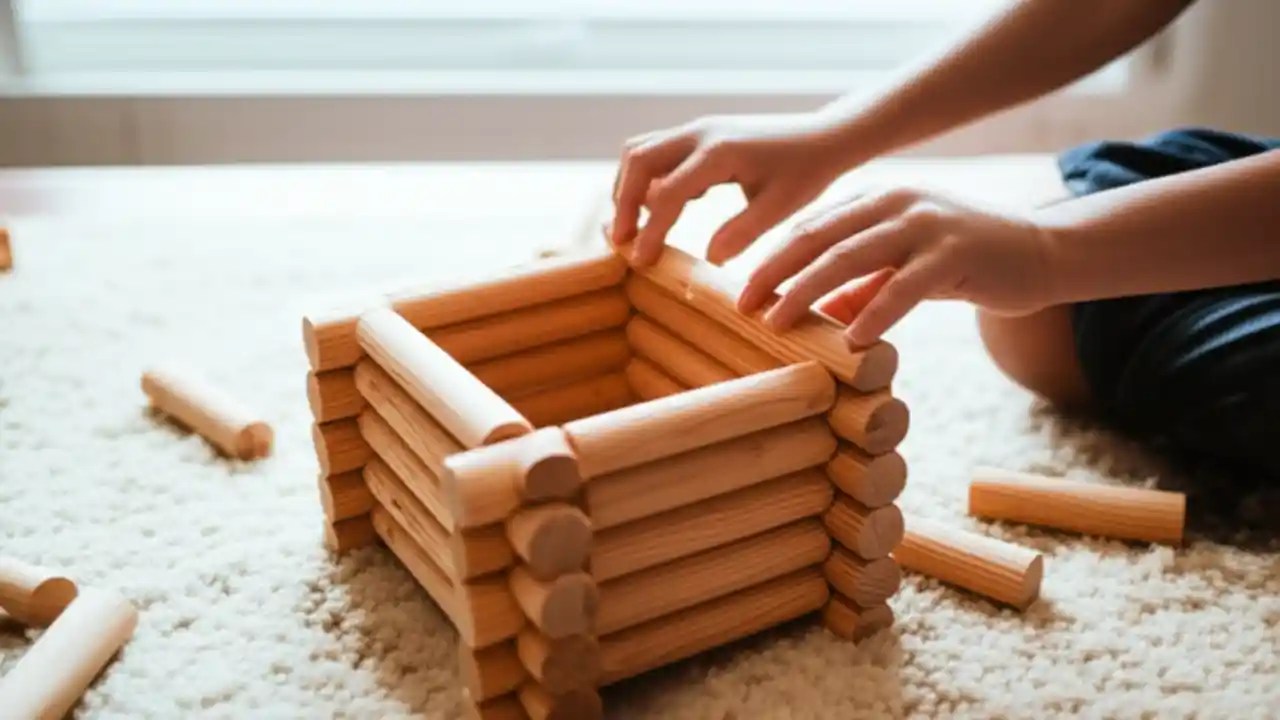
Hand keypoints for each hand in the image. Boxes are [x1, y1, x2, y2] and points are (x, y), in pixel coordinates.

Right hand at [610, 113, 857, 267]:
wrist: (822, 137)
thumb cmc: (806, 172)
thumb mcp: (781, 208)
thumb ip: (744, 231)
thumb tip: (709, 259)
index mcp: (720, 152)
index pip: (669, 193)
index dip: (651, 230)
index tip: (641, 261)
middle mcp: (700, 133)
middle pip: (638, 161)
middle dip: (624, 203)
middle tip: (622, 243)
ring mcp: (697, 130)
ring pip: (640, 152)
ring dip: (629, 188)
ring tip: (634, 228)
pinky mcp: (698, 135)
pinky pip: (656, 152)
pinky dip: (647, 180)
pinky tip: (662, 211)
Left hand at [739, 188, 1056, 345]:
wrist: (1043, 252)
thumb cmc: (966, 264)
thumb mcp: (904, 270)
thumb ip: (862, 287)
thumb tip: (820, 318)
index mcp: (877, 200)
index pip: (809, 227)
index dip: (771, 258)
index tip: (740, 292)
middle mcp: (895, 203)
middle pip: (818, 237)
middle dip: (774, 272)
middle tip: (742, 306)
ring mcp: (925, 224)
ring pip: (850, 256)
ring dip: (808, 292)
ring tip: (777, 323)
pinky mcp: (955, 254)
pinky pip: (904, 286)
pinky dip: (875, 312)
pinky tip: (851, 339)